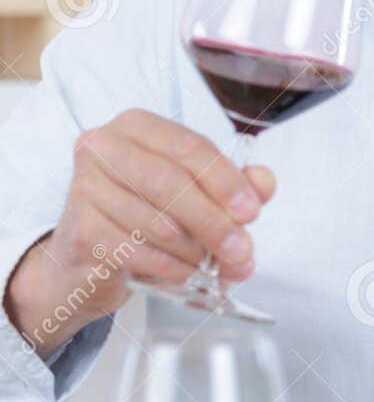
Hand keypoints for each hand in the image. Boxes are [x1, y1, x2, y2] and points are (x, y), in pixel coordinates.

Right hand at [5, 109, 275, 355]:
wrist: (88, 262)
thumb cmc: (144, 217)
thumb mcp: (194, 196)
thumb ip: (232, 185)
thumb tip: (265, 182)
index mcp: (137, 127)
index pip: (189, 147)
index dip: (226, 181)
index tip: (252, 211)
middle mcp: (103, 148)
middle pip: (171, 183)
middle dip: (214, 221)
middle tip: (242, 250)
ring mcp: (85, 188)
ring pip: (156, 221)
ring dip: (196, 251)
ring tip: (215, 268)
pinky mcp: (80, 230)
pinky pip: (138, 252)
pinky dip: (170, 268)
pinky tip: (186, 275)